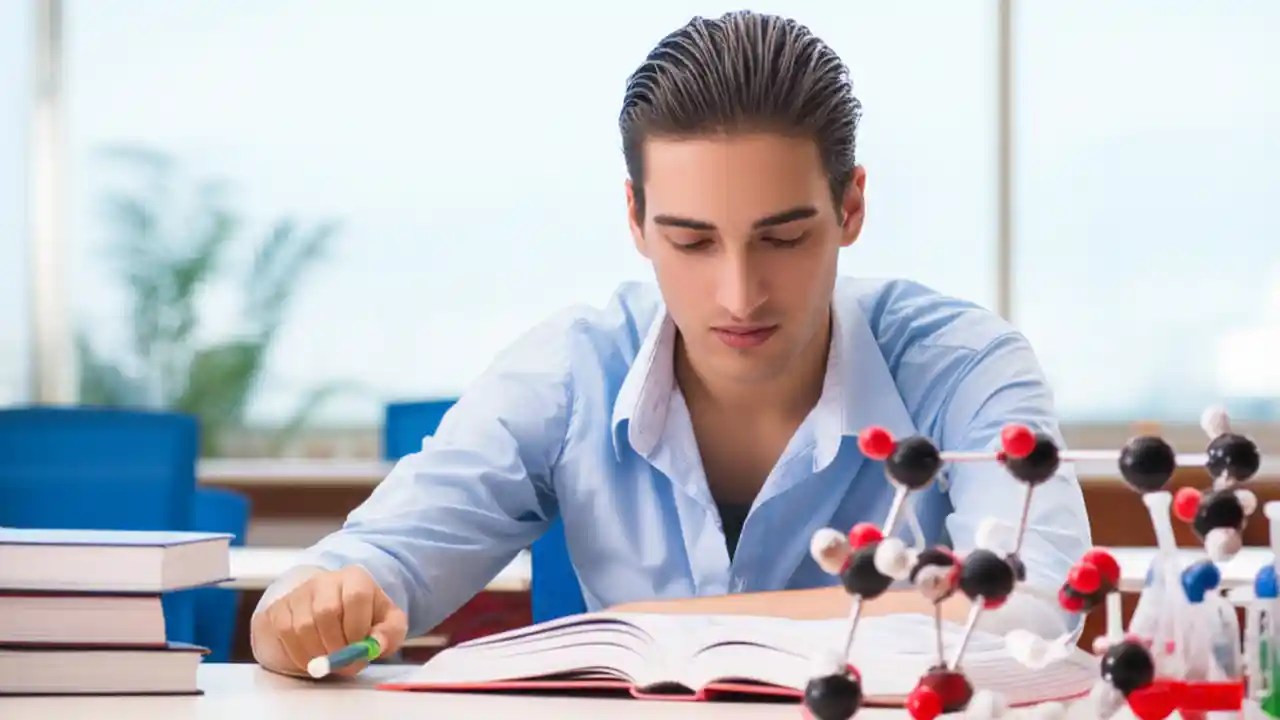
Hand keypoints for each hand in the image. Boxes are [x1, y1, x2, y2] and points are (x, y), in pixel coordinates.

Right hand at [251, 565, 408, 676]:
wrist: (338, 614)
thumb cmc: (366, 619)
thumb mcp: (388, 624)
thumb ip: (390, 633)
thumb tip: (377, 643)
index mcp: (355, 578)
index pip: (355, 597)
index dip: (357, 628)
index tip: (361, 650)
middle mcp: (325, 580)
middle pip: (326, 612)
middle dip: (337, 646)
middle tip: (346, 664)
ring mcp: (299, 593)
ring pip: (303, 626)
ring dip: (318, 653)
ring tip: (332, 662)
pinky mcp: (280, 608)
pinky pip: (285, 633)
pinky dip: (299, 654)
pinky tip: (313, 658)